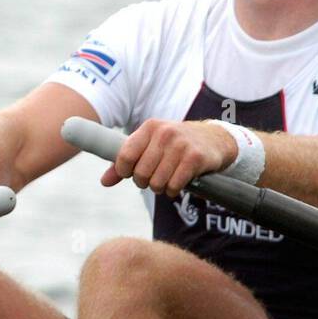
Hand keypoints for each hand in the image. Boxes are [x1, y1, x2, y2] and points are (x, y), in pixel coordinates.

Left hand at [101, 119, 238, 197]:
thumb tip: (104, 182)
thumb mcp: (149, 146)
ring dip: (159, 187)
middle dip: (144, 182)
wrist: (213, 139)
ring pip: (157, 182)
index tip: (131, 173)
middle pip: (141, 173)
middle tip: (152, 179)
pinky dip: (172, 190)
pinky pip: (174, 186)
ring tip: (166, 180)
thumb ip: (125, 162)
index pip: (125, 155)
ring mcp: (181, 145)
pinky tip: (177, 183)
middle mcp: (165, 133)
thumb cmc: (174, 145)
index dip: (124, 171)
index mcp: (150, 127)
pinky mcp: (195, 158)